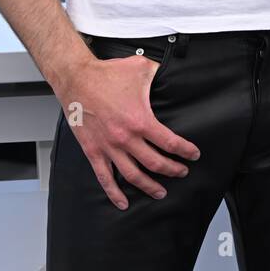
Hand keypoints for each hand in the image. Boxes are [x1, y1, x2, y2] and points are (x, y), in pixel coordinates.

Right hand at [58, 53, 200, 209]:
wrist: (76, 79)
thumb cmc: (106, 73)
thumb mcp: (141, 68)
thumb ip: (160, 74)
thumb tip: (172, 75)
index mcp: (140, 121)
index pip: (170, 143)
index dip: (186, 151)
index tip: (193, 154)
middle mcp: (126, 139)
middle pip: (156, 164)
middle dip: (173, 170)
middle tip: (181, 172)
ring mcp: (108, 148)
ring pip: (134, 176)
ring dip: (150, 186)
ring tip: (161, 191)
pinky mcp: (93, 151)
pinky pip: (105, 178)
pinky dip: (114, 193)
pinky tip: (123, 202)